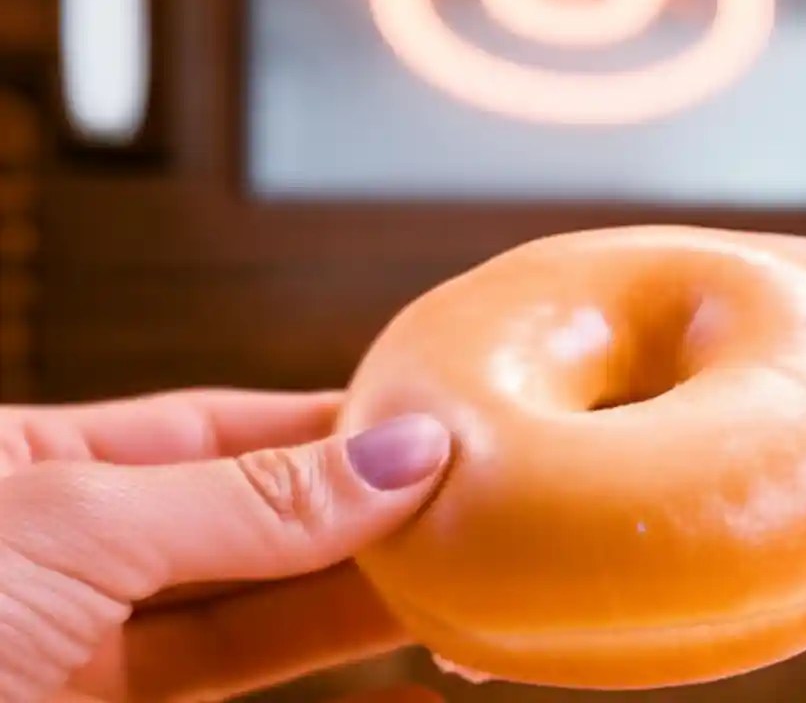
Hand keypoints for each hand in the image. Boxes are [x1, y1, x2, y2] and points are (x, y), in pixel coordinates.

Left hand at [0, 389, 450, 701]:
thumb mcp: (76, 526)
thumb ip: (245, 498)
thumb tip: (400, 454)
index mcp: (31, 473)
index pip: (207, 429)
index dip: (321, 428)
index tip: (426, 428)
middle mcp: (67, 565)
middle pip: (247, 530)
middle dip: (359, 518)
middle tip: (465, 506)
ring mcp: (88, 664)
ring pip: (259, 625)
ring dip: (362, 608)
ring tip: (457, 582)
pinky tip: (412, 696)